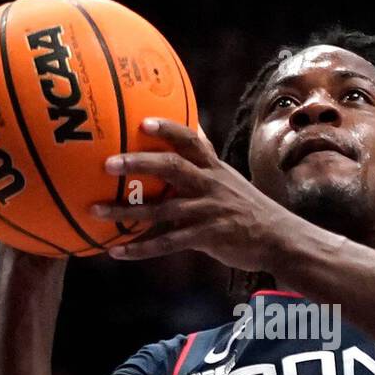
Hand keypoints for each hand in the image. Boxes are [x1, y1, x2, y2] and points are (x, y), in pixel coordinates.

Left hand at [90, 117, 297, 271]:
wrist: (279, 239)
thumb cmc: (248, 208)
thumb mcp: (230, 178)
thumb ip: (207, 158)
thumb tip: (193, 127)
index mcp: (214, 168)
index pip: (191, 140)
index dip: (167, 129)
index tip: (141, 122)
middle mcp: (210, 185)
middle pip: (172, 167)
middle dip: (138, 163)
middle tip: (107, 164)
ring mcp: (208, 211)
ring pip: (162, 209)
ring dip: (126, 211)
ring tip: (95, 211)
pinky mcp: (207, 237)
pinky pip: (167, 243)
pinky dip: (140, 248)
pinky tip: (116, 252)